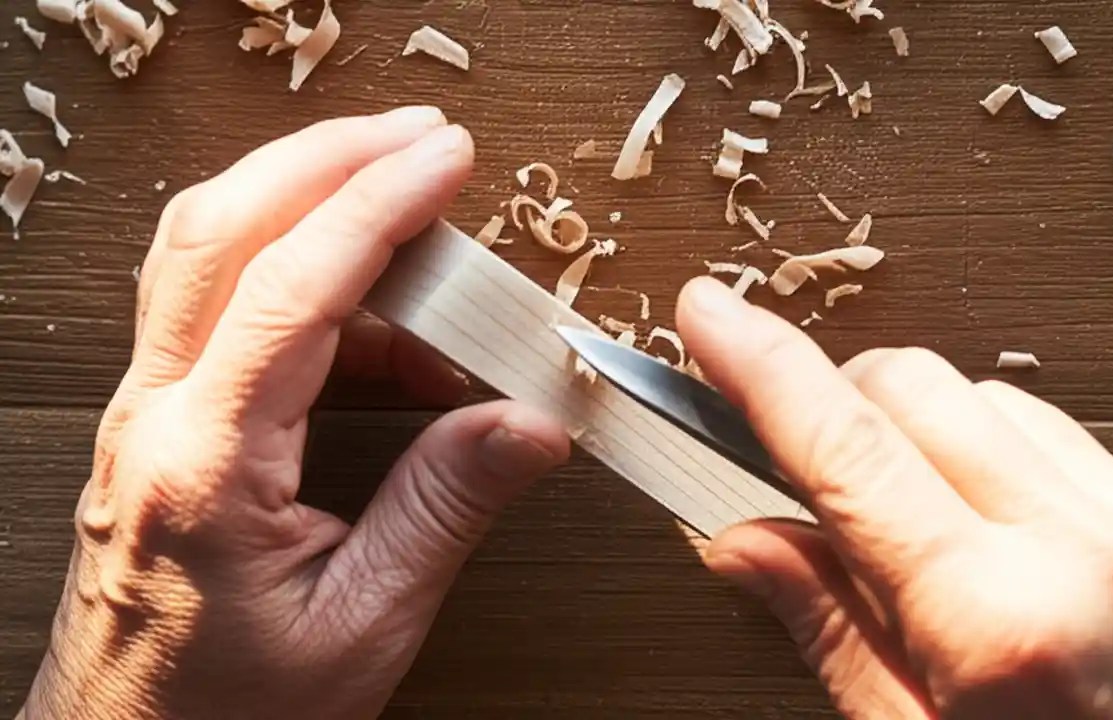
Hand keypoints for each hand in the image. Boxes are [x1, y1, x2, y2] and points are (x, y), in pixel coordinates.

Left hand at [21, 108, 569, 719]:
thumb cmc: (225, 715)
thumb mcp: (362, 625)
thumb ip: (444, 510)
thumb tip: (526, 423)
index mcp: (204, 465)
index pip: (294, 288)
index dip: (378, 207)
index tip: (446, 162)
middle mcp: (158, 419)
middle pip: (219, 229)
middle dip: (326, 158)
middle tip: (421, 141)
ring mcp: (149, 415)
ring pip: (209, 255)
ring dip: (312, 209)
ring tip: (423, 236)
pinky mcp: (165, 426)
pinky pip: (228, 313)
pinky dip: (314, 292)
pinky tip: (391, 339)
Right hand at [676, 277, 1112, 718]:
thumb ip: (834, 636)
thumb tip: (744, 545)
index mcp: (1002, 624)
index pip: (846, 447)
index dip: (760, 366)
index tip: (711, 318)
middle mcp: (1091, 550)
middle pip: (916, 386)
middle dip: (839, 400)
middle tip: (800, 460)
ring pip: (989, 399)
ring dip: (924, 434)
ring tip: (915, 525)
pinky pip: (1066, 438)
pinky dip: (1005, 463)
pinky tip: (1001, 536)